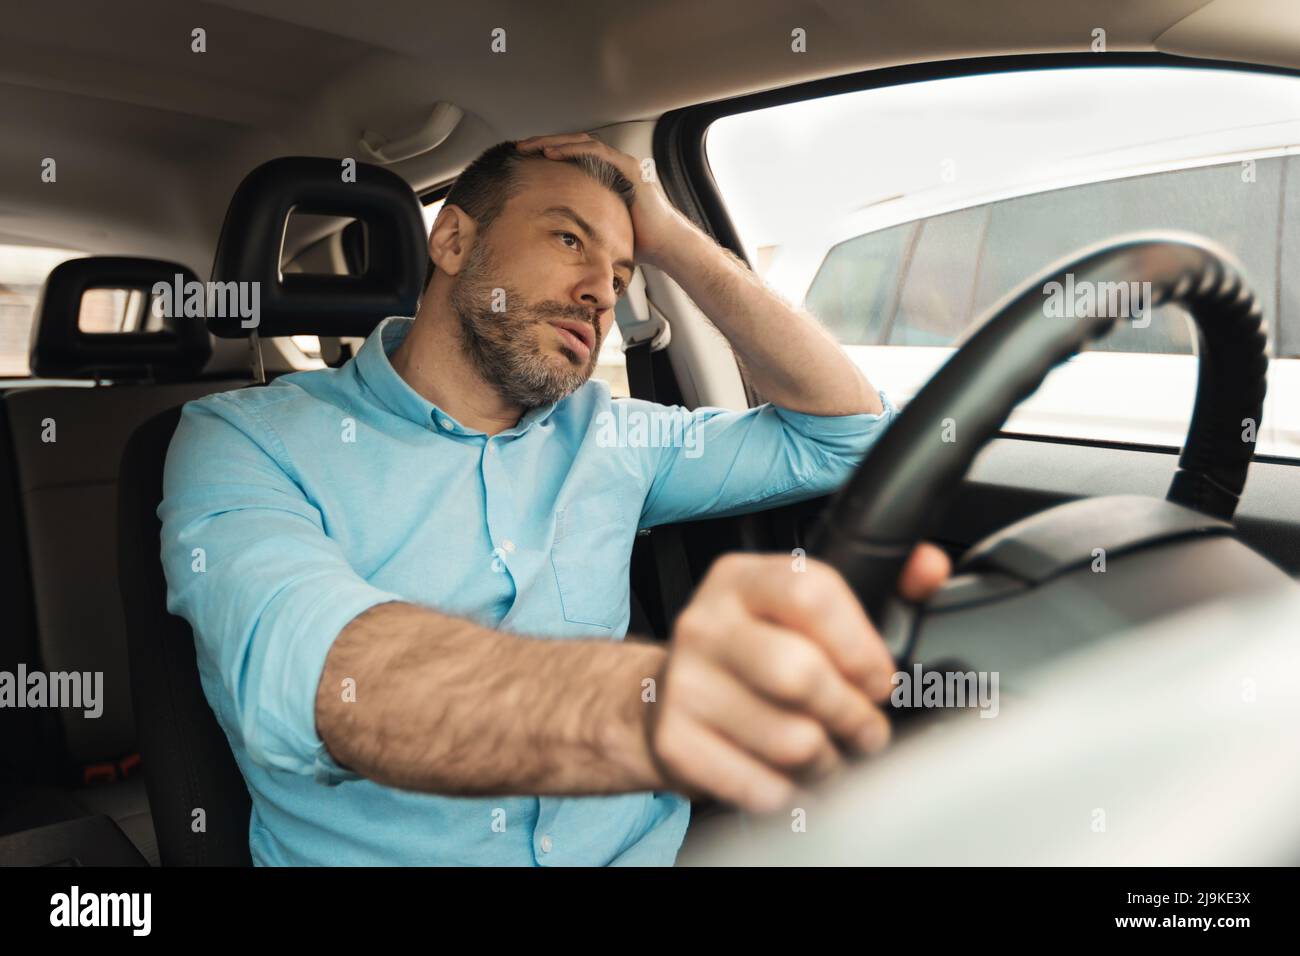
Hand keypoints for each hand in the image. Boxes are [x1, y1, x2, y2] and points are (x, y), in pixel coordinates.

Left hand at [515, 132, 685, 266]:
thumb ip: (585, 226)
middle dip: (546, 143)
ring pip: (582, 142)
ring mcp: (623, 164)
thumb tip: (562, 243)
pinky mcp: (628, 168)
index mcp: (608, 176)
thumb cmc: (639, 242)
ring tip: (531, 146)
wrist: (666, 245)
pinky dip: (572, 149)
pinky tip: (552, 153)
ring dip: (554, 142)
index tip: (527, 160)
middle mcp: (615, 165)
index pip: (574, 157)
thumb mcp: (603, 231)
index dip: (550, 155)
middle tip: (521, 147)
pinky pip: (595, 152)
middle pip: (575, 145)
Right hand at [646, 544, 949, 812]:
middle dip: (852, 714)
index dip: (861, 646)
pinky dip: (790, 793)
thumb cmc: (750, 651)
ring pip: (791, 740)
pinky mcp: (676, 743)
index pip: (811, 593)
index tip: (877, 678)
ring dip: (828, 761)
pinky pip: (761, 786)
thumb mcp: (798, 608)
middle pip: (801, 673)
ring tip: (826, 754)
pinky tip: (788, 776)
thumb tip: (930, 568)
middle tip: (865, 729)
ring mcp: (684, 684)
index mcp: (741, 580)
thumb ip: (877, 585)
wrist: (665, 698)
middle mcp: (705, 624)